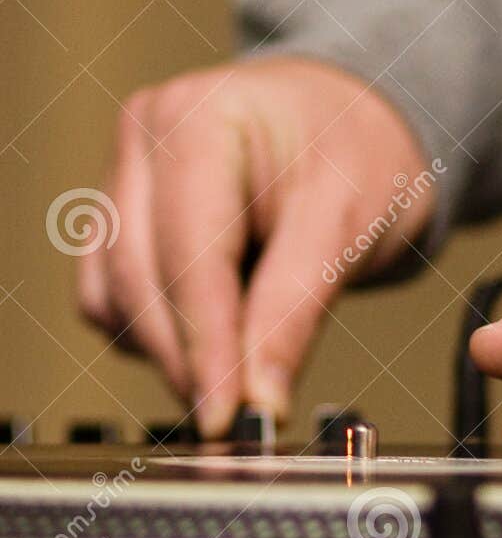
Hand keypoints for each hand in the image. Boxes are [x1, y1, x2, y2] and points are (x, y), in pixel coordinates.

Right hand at [78, 56, 434, 436]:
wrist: (354, 122)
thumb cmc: (358, 152)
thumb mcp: (349, 224)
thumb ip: (297, 309)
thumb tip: (259, 400)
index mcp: (198, 119)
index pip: (189, 256)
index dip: (205, 347)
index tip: (226, 417)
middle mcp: (145, 140)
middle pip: (139, 282)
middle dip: (189, 361)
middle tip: (242, 418)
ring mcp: (122, 178)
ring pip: (112, 298)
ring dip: (167, 350)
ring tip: (243, 359)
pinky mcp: (117, 219)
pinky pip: (108, 299)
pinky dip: (151, 334)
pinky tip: (213, 331)